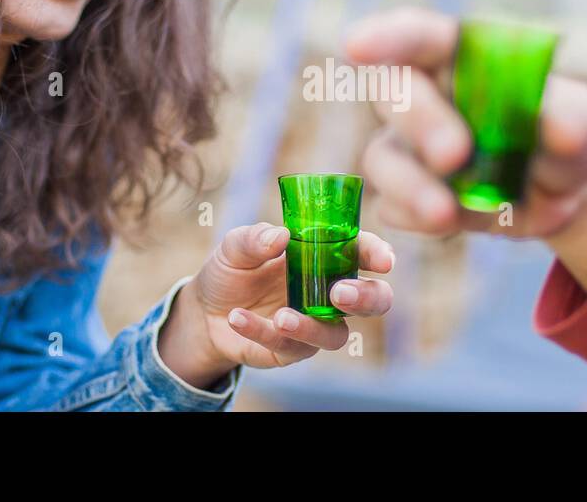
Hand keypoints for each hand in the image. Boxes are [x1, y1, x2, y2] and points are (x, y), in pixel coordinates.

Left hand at [158, 223, 394, 387]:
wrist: (204, 310)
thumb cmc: (232, 270)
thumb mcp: (235, 246)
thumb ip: (256, 238)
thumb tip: (280, 236)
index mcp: (325, 257)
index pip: (363, 252)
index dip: (379, 254)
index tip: (383, 260)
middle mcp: (329, 292)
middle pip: (374, 301)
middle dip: (366, 298)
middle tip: (340, 294)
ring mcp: (315, 324)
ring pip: (336, 335)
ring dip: (312, 328)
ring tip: (281, 317)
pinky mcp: (292, 350)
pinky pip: (289, 347)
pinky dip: (263, 333)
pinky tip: (237, 318)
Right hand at [345, 7, 586, 293]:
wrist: (570, 190)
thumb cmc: (568, 131)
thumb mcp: (583, 119)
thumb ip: (572, 118)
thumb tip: (557, 128)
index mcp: (461, 56)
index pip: (418, 36)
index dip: (386, 38)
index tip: (357, 46)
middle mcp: (425, 95)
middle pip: (394, 93)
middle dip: (419, 121)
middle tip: (454, 155)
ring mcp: (411, 148)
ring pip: (382, 158)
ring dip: (409, 185)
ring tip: (446, 213)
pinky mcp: (411, 197)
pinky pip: (394, 207)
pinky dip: (418, 217)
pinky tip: (453, 220)